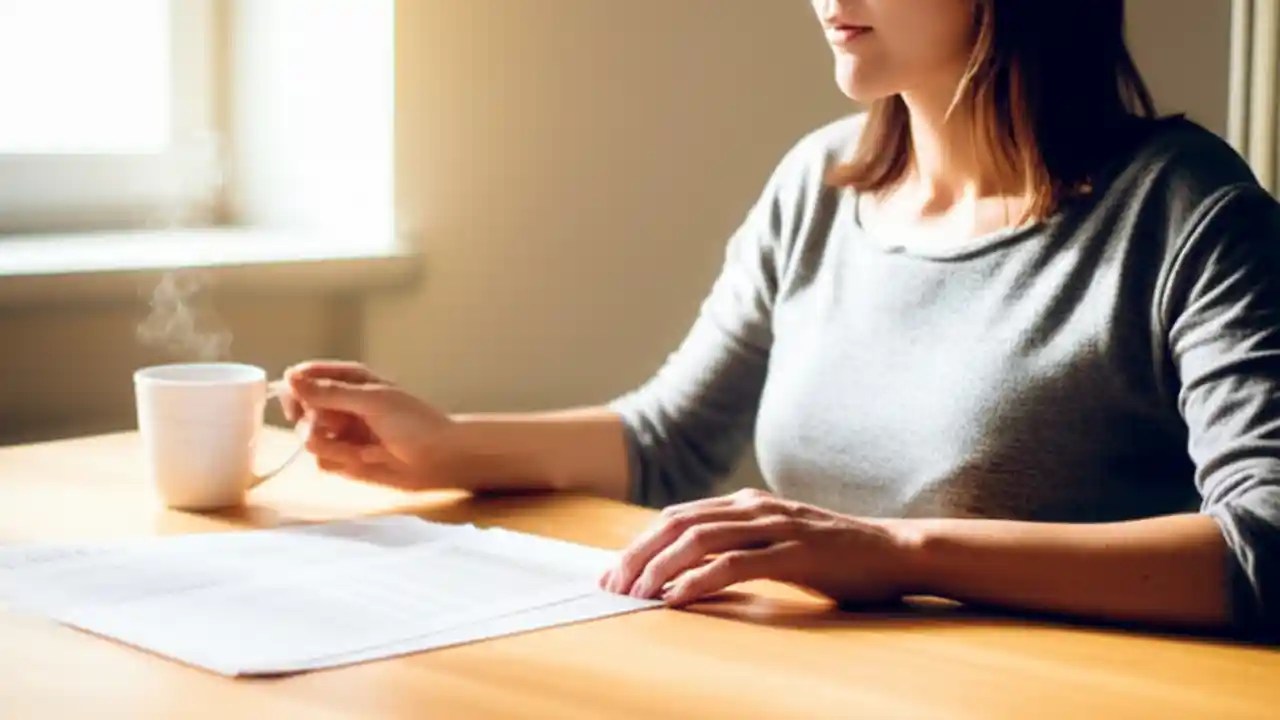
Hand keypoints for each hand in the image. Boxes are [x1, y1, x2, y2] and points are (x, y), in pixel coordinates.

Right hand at [282, 360, 452, 489]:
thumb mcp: (373, 401)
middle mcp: (340, 405)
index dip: (296, 391)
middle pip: (300, 410)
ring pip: (308, 438)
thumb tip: (290, 378)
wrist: (440, 459)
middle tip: (336, 426)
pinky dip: (339, 462)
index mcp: (349, 381)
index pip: (304, 378)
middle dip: (313, 421)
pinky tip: (362, 461)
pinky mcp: (344, 460)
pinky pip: (321, 462)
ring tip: (359, 449)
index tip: (299, 404)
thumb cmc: (415, 422)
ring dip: (330, 446)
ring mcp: (341, 434)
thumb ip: (331, 392)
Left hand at [599, 488, 914, 606]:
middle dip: (638, 554)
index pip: (678, 517)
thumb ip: (738, 546)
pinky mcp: (795, 553)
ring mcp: (775, 527)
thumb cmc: (833, 555)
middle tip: (612, 585)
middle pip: (678, 524)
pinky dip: (700, 580)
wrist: (894, 552)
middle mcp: (755, 508)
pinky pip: (737, 565)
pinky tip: (678, 597)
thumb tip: (687, 571)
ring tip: (636, 592)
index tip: (613, 572)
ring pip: (700, 540)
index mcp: (746, 503)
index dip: (640, 543)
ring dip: (661, 567)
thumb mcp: (777, 542)